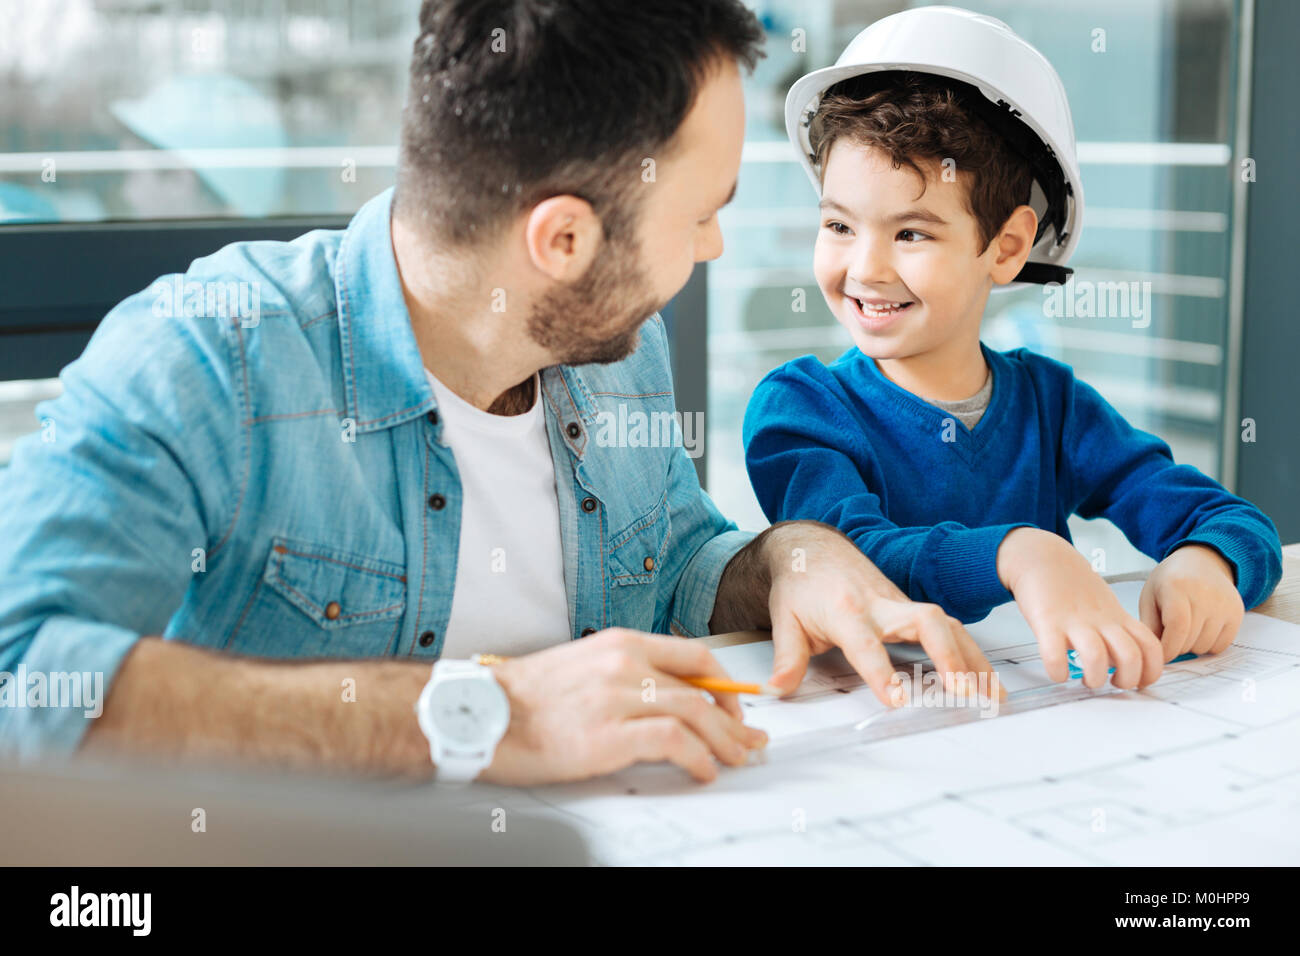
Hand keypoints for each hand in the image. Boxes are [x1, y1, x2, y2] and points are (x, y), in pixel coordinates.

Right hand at [477, 629, 767, 785]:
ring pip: (696, 713)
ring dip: (725, 741)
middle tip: (750, 739)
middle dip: (734, 718)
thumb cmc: (521, 699)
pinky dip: (698, 758)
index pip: (692, 654)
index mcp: (619, 643)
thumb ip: (621, 674)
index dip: (722, 682)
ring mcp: (619, 697)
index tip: (733, 703)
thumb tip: (659, 698)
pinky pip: (675, 743)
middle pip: (702, 688)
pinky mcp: (610, 734)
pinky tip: (703, 771)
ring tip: (737, 759)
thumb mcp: (580, 667)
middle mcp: (625, 663)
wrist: (480, 714)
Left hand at [759, 522, 1003, 705]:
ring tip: (993, 697)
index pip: (866, 643)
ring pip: (946, 625)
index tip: (896, 700)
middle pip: (925, 622)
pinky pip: (950, 628)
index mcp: (845, 610)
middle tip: (965, 692)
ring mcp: (901, 605)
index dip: (882, 671)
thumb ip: (786, 658)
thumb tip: (776, 690)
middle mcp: (880, 605)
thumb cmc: (800, 584)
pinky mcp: (912, 609)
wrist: (813, 548)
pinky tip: (987, 680)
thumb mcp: (784, 620)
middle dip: (949, 655)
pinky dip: (971, 654)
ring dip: (972, 660)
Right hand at [998, 527, 1162, 689]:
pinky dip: (1058, 672)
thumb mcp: (1106, 606)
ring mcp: (1074, 622)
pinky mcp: (1047, 622)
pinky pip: (1054, 655)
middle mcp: (1100, 621)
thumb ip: (1118, 631)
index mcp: (1118, 618)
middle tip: (1111, 683)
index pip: (1152, 648)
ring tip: (1087, 679)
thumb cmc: (1073, 587)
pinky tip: (1058, 672)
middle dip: (1126, 681)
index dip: (1151, 672)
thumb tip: (1124, 663)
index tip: (1138, 681)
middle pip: (1131, 656)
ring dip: (1095, 678)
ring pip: (1096, 657)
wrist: (1043, 558)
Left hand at [1139, 544, 1243, 660]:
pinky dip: (1208, 644)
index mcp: (1176, 586)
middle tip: (1170, 631)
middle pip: (1189, 641)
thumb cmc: (1170, 581)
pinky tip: (1202, 627)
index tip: (1161, 655)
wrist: (1202, 562)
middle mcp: (1205, 594)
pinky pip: (1221, 646)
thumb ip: (1148, 625)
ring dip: (1192, 645)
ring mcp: (1224, 604)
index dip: (1167, 648)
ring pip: (1204, 647)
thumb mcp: (1149, 597)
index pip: (1177, 627)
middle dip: (1175, 645)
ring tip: (1187, 626)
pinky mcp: (1238, 613)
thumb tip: (1154, 654)